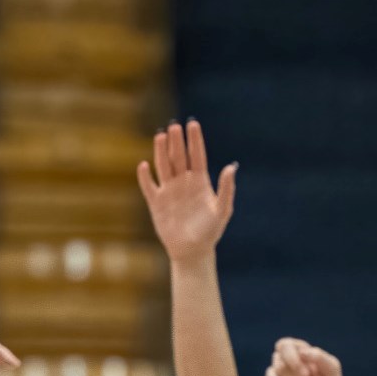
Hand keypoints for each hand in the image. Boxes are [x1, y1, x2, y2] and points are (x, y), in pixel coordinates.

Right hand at [137, 119, 236, 270]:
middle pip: (179, 156)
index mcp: (200, 181)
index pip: (197, 155)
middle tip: (174, 126)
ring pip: (164, 166)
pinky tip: (144, 165)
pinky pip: (148, 186)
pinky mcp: (156, 202)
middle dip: (176, 141)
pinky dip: (145, 176)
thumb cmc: (211, 231)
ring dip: (161, 151)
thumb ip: (226, 189)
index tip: (193, 124)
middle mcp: (184, 182)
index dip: (195, 140)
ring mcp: (169, 191)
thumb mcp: (222, 210)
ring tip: (160, 136)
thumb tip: (232, 167)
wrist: (193, 251)